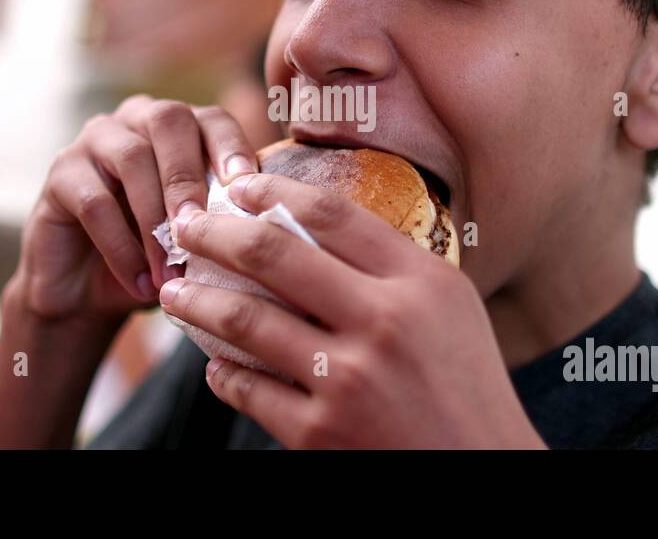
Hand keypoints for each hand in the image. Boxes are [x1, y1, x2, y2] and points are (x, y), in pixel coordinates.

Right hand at [6, 96, 259, 324]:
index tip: (248, 190)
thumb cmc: (158, 260)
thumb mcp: (200, 238)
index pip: (212, 118)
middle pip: (168, 121)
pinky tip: (141, 284)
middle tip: (199, 231)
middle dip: (188, 177)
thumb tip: (269, 226)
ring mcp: (94, 140)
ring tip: (172, 275)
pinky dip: (122, 247)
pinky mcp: (60, 173)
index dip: (232, 147)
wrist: (89, 295)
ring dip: (154, 221)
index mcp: (180, 127)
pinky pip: (94, 201)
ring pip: (130, 159)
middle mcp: (136, 119)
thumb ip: (225, 219)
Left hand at [157, 173, 544, 448]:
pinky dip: (222, 373)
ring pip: (244, 319)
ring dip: (196, 300)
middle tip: (185, 226)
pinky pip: (248, 389)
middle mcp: (383, 321)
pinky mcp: (320, 433)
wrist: (483, 471)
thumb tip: (316, 228)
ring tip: (175, 292)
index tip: (240, 186)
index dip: (274, 191)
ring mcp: (347, 379)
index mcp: (420, 282)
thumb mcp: (450, 310)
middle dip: (214, 233)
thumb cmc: (466, 387)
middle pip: (272, 253)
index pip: (331, 213)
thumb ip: (394, 268)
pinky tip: (215, 365)